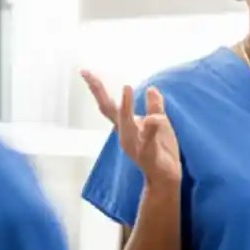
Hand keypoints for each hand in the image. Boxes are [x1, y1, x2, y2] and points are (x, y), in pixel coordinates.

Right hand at [81, 71, 181, 186]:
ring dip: (126, 107)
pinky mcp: (149, 154)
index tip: (84, 71)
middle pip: (110, 111)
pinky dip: (150, 130)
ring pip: (128, 125)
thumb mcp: (160, 124)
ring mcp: (135, 145)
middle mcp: (125, 134)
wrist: (165, 177)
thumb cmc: (161, 150)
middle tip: (89, 76)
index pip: (108, 105)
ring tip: (126, 87)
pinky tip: (152, 120)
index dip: (97, 88)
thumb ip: (154, 107)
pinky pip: (149, 141)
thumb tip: (152, 88)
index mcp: (126, 126)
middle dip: (99, 93)